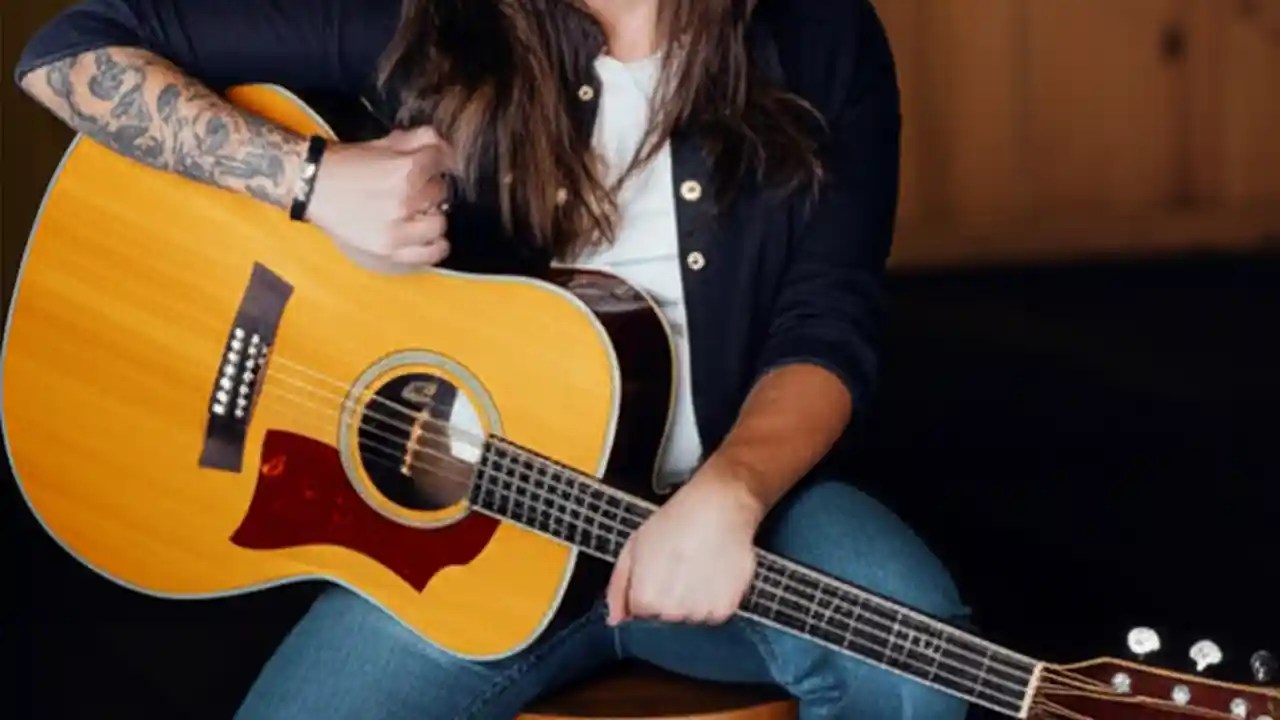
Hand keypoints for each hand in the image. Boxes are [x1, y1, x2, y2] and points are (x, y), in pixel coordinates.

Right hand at [307, 126, 454, 271]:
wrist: (313, 186)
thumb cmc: (348, 163)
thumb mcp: (383, 142)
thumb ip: (419, 138)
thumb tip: (446, 145)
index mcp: (406, 169)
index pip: (442, 161)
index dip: (437, 160)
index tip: (430, 164)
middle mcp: (406, 200)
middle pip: (441, 192)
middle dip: (430, 186)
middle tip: (415, 188)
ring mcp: (399, 229)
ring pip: (440, 223)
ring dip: (431, 215)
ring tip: (418, 212)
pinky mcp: (390, 249)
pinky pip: (430, 253)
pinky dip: (433, 246)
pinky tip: (425, 237)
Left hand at [605, 458, 766, 626]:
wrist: (719, 506)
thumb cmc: (676, 521)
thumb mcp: (633, 546)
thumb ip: (618, 586)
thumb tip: (614, 619)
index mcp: (646, 598)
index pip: (639, 615)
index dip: (646, 593)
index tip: (655, 574)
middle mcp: (672, 611)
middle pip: (664, 619)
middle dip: (667, 599)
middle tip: (676, 569)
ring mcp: (700, 612)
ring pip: (689, 618)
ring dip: (691, 601)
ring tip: (696, 569)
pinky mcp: (725, 609)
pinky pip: (713, 615)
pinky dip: (712, 600)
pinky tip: (711, 575)